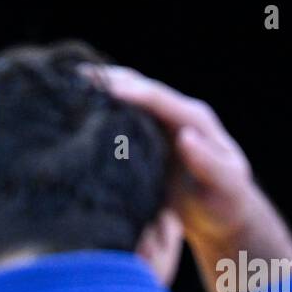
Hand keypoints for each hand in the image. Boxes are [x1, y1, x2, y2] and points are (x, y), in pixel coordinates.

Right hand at [85, 64, 291, 291]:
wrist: (223, 214)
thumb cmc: (225, 202)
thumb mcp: (224, 184)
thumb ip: (207, 162)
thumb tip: (184, 137)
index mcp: (195, 120)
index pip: (160, 100)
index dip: (134, 92)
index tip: (107, 90)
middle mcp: (176, 115)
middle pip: (139, 88)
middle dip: (109, 80)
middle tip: (73, 76)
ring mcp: (159, 126)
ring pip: (127, 98)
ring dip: (100, 90)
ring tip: (66, 85)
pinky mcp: (147, 140)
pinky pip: (120, 119)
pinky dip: (100, 111)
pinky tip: (75, 112)